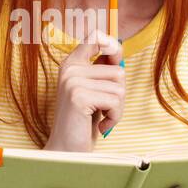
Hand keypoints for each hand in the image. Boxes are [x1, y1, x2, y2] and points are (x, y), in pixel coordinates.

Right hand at [44, 27, 124, 151]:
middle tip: (104, 109)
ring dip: (117, 108)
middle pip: (118, 71)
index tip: (115, 60)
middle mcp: (70, 69)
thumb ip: (103, 69)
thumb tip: (118, 46)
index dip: (113, 47)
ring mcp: (72, 81)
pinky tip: (100, 125)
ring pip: (119, 88)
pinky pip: (115, 101)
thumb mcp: (95, 91)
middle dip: (119, 94)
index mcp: (72, 64)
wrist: (67, 150)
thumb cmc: (84, 122)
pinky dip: (114, 117)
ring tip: (101, 117)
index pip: (96, 37)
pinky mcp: (78, 96)